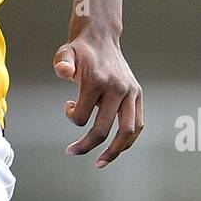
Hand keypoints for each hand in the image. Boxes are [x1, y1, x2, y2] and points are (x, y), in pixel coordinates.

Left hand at [53, 29, 142, 167]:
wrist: (101, 38)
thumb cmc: (79, 50)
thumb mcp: (65, 52)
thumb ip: (62, 62)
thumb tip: (63, 72)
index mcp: (98, 80)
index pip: (83, 116)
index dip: (71, 117)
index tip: (68, 106)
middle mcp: (118, 88)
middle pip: (105, 129)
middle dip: (87, 145)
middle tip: (72, 151)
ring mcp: (131, 92)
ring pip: (128, 131)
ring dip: (114, 151)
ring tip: (101, 163)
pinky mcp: (137, 94)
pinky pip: (137, 124)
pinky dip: (128, 140)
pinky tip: (115, 149)